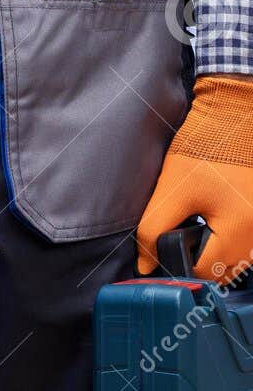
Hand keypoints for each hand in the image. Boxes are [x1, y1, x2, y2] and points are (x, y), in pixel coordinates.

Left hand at [136, 74, 252, 279]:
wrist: (236, 118)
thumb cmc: (206, 150)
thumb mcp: (171, 191)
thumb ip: (153, 230)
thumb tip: (147, 264)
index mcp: (240, 230)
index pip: (206, 272)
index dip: (179, 266)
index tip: (164, 255)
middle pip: (224, 268)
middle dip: (197, 260)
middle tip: (179, 237)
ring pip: (236, 258)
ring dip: (214, 251)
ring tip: (196, 227)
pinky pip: (245, 243)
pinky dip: (227, 239)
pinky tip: (213, 222)